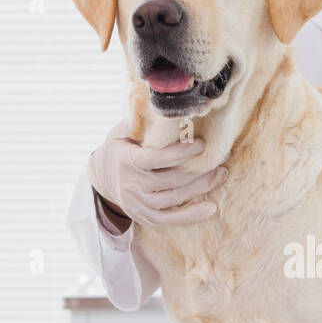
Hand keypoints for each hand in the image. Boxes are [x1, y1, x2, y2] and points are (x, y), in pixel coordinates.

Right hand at [88, 119, 226, 227]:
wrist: (101, 178)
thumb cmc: (118, 149)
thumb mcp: (120, 132)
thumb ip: (137, 121)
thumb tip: (158, 103)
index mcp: (127, 161)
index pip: (158, 158)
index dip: (181, 152)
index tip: (202, 144)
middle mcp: (132, 185)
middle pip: (172, 180)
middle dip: (199, 170)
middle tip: (220, 159)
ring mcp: (138, 204)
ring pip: (174, 199)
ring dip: (201, 188)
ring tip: (220, 175)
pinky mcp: (145, 217)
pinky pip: (170, 219)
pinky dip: (191, 216)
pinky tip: (210, 208)